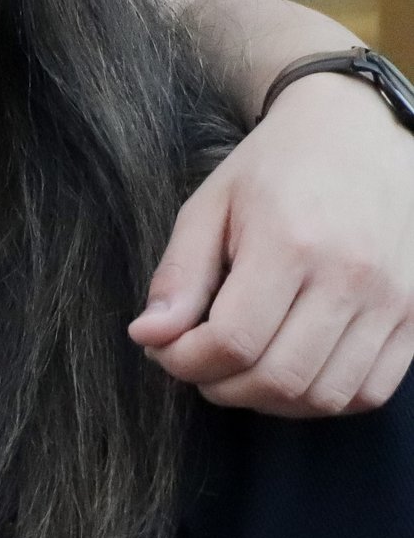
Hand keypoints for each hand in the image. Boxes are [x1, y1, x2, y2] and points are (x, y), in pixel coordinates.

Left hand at [131, 73, 413, 414]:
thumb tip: (149, 336)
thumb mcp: (210, 204)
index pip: (234, 339)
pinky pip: (370, 391)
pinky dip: (322, 399)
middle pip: (280, 377)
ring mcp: (391, 303)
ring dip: (270, 401)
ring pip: (326, 396)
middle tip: (195, 364)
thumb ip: (180, 274)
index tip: (164, 349)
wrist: (362, 136)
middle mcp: (350, 278)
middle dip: (221, 386)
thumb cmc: (276, 169)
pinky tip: (289, 371)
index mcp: (290, 243)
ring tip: (237, 371)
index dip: (188, 361)